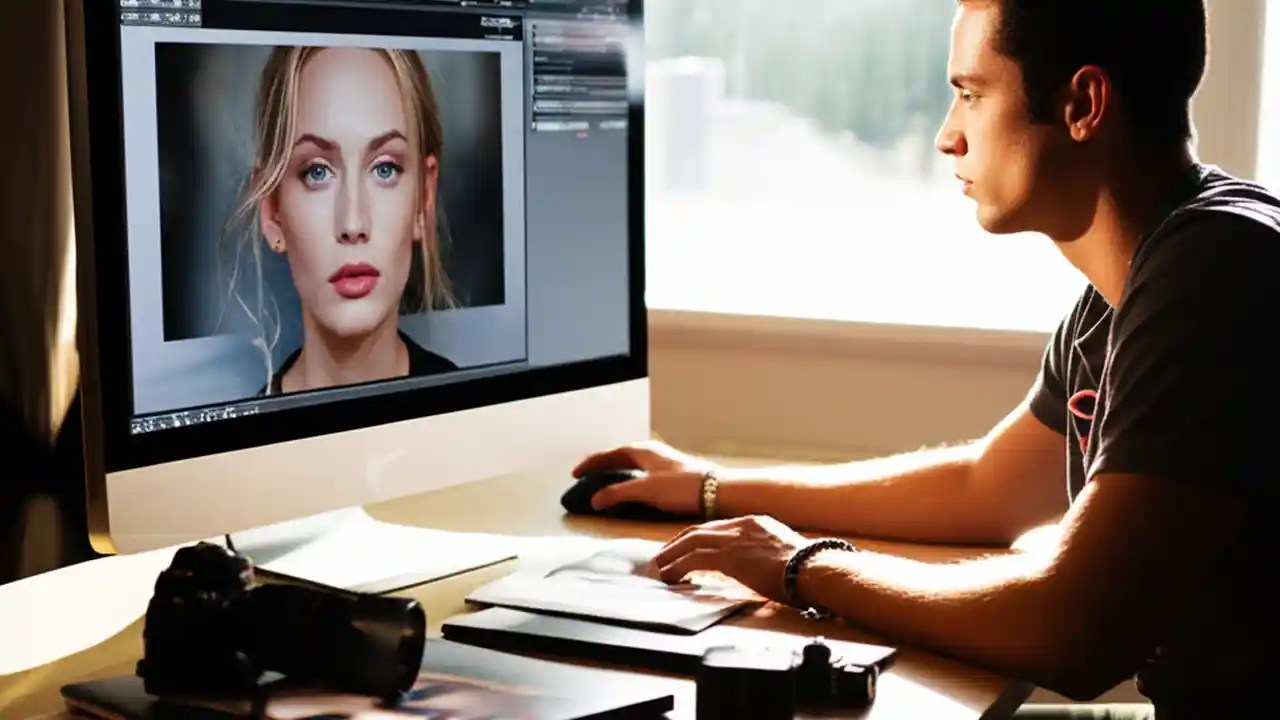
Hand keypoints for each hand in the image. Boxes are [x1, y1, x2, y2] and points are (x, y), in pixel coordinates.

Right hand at [572, 440, 721, 516]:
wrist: (717, 491)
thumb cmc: (683, 487)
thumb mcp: (646, 490)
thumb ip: (618, 493)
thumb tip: (594, 499)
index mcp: (642, 450)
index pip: (609, 454)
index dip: (591, 464)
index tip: (576, 473)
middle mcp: (651, 452)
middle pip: (619, 455)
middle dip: (601, 465)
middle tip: (586, 476)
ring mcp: (662, 462)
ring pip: (631, 463)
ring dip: (615, 470)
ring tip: (603, 481)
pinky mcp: (670, 473)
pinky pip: (640, 471)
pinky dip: (628, 477)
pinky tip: (630, 488)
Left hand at [651, 515, 807, 602]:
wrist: (814, 568)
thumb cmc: (807, 569)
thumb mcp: (783, 554)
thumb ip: (766, 556)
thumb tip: (760, 569)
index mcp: (755, 522)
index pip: (718, 527)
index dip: (699, 537)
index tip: (687, 547)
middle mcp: (742, 525)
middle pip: (700, 529)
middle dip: (678, 542)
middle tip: (664, 554)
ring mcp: (734, 538)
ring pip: (691, 541)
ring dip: (672, 554)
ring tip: (660, 567)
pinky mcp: (728, 555)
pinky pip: (693, 559)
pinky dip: (678, 566)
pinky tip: (670, 576)